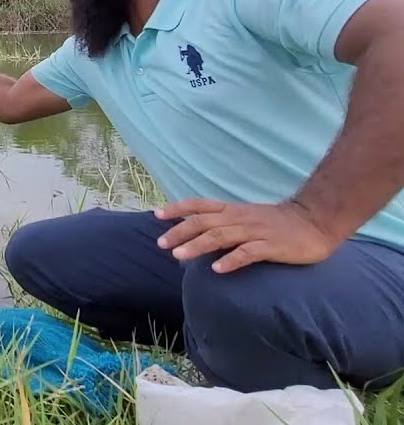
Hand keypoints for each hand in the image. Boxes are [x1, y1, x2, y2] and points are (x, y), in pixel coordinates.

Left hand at [154, 198, 339, 273]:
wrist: (315, 221)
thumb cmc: (278, 222)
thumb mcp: (246, 216)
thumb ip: (224, 221)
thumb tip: (197, 232)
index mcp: (233, 210)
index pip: (200, 204)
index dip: (178, 208)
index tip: (157, 214)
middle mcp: (240, 218)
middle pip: (204, 221)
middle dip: (180, 231)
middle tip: (161, 244)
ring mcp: (255, 231)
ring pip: (221, 236)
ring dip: (198, 245)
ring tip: (179, 256)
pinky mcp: (271, 246)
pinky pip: (248, 252)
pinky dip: (231, 259)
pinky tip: (217, 269)